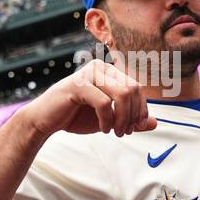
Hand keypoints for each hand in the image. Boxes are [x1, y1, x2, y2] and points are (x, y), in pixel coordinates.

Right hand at [19, 59, 156, 138]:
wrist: (44, 121)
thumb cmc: (76, 117)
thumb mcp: (109, 120)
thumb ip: (131, 120)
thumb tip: (155, 123)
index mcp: (108, 71)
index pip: (137, 87)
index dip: (141, 109)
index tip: (135, 127)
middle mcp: (100, 67)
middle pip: (133, 89)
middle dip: (134, 114)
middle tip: (125, 132)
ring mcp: (88, 74)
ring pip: (123, 94)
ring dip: (123, 118)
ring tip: (116, 132)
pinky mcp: (78, 85)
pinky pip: (104, 103)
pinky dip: (108, 120)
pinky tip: (103, 129)